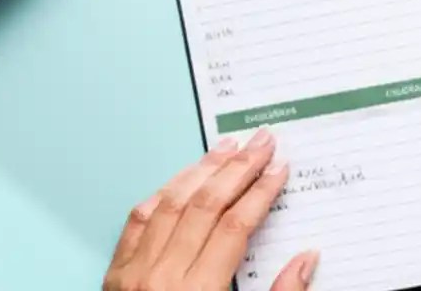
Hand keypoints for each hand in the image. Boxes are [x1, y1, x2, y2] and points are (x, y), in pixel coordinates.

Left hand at [103, 128, 319, 290]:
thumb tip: (306, 259)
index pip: (234, 226)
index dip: (261, 193)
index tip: (280, 169)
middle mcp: (161, 279)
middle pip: (204, 206)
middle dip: (238, 169)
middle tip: (262, 142)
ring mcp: (132, 275)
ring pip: (169, 204)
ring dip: (201, 170)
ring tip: (227, 147)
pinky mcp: (114, 277)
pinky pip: (138, 222)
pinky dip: (162, 195)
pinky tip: (180, 179)